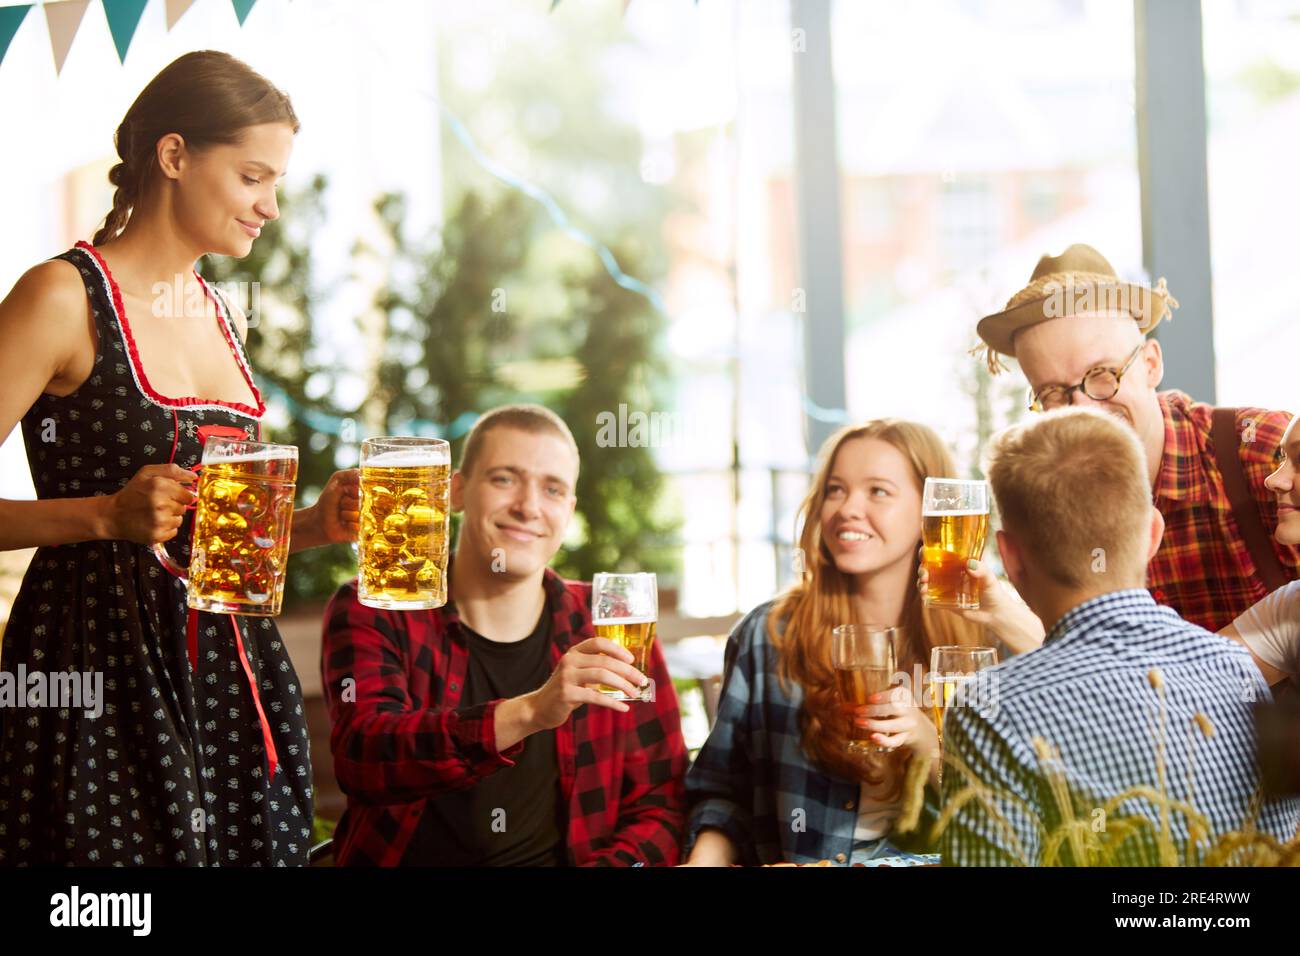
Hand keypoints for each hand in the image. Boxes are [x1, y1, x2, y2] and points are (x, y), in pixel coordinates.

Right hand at [104, 463, 196, 544]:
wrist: (113, 515)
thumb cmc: (132, 493)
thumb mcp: (147, 473)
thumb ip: (172, 471)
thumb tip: (194, 476)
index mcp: (159, 486)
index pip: (188, 496)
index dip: (180, 496)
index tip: (170, 496)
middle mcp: (160, 504)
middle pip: (184, 508)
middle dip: (173, 505)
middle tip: (157, 504)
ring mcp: (159, 521)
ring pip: (179, 520)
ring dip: (170, 517)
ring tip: (154, 514)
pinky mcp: (157, 535)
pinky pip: (173, 531)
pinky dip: (166, 528)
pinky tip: (153, 523)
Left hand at [290, 468, 360, 551]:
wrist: (319, 521)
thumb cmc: (328, 501)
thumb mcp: (337, 481)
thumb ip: (349, 474)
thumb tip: (361, 474)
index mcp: (364, 492)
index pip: (368, 488)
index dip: (355, 490)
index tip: (346, 492)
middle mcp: (368, 505)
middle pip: (363, 501)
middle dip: (347, 502)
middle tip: (340, 504)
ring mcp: (366, 518)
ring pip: (359, 513)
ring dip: (345, 513)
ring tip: (341, 514)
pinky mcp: (363, 531)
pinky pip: (357, 525)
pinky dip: (348, 524)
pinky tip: (344, 524)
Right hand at [524, 636, 650, 730]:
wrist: (539, 708)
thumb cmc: (566, 690)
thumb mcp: (579, 674)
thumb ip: (596, 669)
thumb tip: (628, 672)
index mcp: (574, 653)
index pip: (599, 643)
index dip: (617, 649)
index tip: (632, 660)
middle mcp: (569, 661)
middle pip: (605, 661)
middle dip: (628, 671)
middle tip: (642, 680)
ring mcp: (567, 677)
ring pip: (602, 676)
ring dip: (623, 685)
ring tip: (635, 693)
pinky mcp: (566, 694)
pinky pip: (596, 697)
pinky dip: (613, 703)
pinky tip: (623, 708)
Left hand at [850, 684, 937, 759]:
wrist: (921, 729)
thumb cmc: (898, 710)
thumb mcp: (893, 700)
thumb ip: (872, 700)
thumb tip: (841, 703)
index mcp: (904, 696)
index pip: (896, 694)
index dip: (883, 696)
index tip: (870, 699)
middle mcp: (908, 710)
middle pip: (893, 709)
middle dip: (874, 710)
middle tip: (857, 711)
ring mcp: (908, 725)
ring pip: (892, 725)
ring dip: (874, 724)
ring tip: (858, 722)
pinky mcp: (905, 738)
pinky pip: (895, 741)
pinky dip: (884, 740)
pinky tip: (873, 737)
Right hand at [916, 548, 1044, 653]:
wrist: (996, 614)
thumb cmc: (995, 592)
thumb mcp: (990, 579)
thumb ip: (982, 570)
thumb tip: (970, 564)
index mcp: (959, 564)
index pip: (942, 553)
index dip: (930, 551)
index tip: (924, 551)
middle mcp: (950, 574)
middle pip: (931, 567)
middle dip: (923, 568)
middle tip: (924, 573)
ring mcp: (947, 587)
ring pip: (928, 581)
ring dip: (921, 582)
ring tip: (923, 585)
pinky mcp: (946, 601)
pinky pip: (932, 597)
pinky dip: (925, 596)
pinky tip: (924, 596)